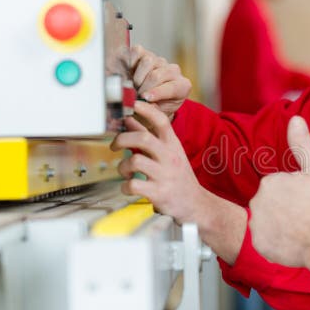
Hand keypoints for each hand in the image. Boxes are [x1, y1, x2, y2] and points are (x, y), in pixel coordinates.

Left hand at [111, 100, 205, 221]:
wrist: (195, 204)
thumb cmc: (179, 177)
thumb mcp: (170, 154)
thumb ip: (150, 137)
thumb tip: (130, 120)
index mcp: (173, 146)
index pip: (162, 122)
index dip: (146, 110)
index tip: (133, 105)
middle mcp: (170, 158)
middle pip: (143, 139)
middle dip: (122, 139)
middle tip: (114, 145)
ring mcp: (164, 176)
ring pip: (134, 161)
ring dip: (122, 167)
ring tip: (125, 171)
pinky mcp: (159, 193)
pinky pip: (133, 185)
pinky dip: (125, 186)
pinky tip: (129, 187)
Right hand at [126, 45, 191, 118]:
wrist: (146, 102)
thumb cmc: (153, 109)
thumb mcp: (156, 115)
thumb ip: (152, 110)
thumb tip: (139, 103)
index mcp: (182, 86)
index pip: (173, 87)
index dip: (157, 92)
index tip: (146, 97)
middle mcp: (173, 71)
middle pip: (157, 75)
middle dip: (143, 87)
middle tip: (136, 95)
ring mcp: (159, 61)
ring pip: (148, 61)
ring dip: (137, 76)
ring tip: (133, 85)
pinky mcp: (144, 53)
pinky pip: (137, 51)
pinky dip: (130, 61)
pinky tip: (128, 72)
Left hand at [249, 116, 309, 266]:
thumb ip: (302, 145)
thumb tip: (295, 119)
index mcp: (270, 182)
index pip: (280, 187)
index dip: (295, 195)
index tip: (307, 202)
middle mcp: (257, 201)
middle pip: (271, 204)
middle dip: (284, 210)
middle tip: (304, 216)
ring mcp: (256, 224)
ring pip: (268, 223)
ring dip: (280, 226)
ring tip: (300, 231)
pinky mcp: (258, 244)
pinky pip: (266, 242)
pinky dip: (276, 243)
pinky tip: (292, 243)